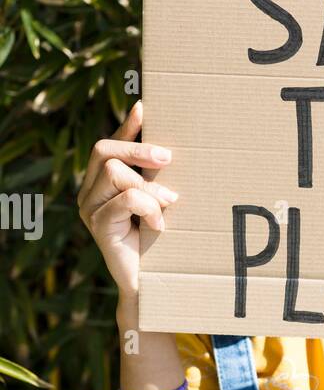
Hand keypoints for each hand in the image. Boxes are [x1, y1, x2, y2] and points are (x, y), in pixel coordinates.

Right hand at [77, 102, 175, 298]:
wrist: (151, 283)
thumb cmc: (159, 241)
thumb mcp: (159, 201)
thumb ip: (157, 177)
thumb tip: (169, 146)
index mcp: (101, 183)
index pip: (109, 145)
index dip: (127, 127)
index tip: (144, 106)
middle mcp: (89, 192)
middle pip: (104, 151)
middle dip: (139, 150)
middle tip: (168, 160)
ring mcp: (89, 209)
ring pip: (115, 173)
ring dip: (149, 187)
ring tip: (167, 205)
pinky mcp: (97, 225)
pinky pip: (125, 199)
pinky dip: (149, 207)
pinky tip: (160, 224)